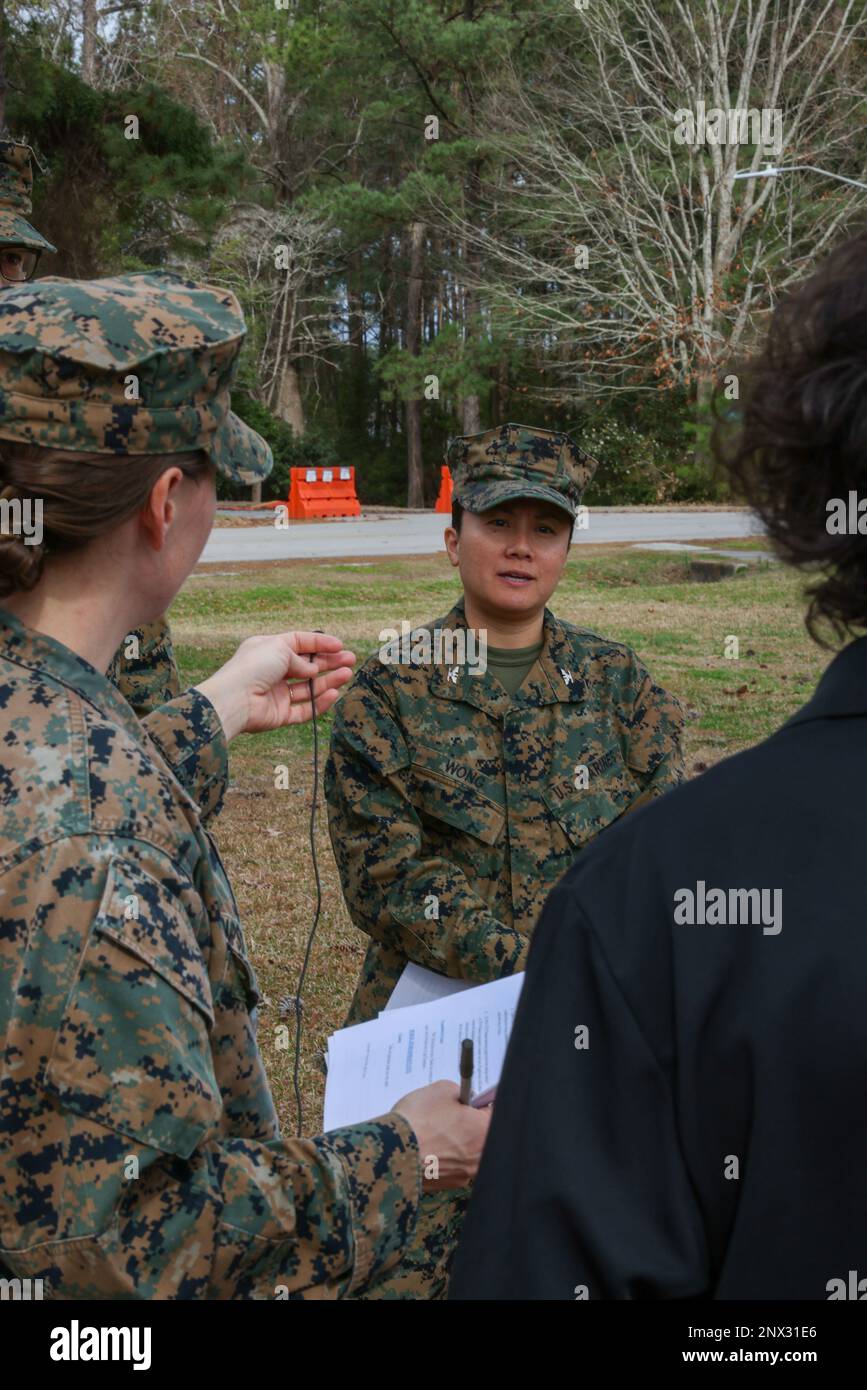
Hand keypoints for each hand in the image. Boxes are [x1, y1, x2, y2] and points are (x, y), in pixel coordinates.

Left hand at [195, 630, 355, 740]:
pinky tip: (334, 694)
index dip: (319, 643)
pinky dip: (319, 702)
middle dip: (329, 663)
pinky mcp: (280, 715)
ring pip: (308, 688)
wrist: (235, 699)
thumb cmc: (253, 667)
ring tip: (346, 675)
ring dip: (328, 681)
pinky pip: (304, 709)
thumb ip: (301, 659)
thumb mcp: (279, 649)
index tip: (339, 645)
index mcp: (268, 650)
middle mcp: (273, 671)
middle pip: (306, 666)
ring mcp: (276, 694)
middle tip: (350, 660)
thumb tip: (312, 670)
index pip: (299, 643)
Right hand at [392, 1080, 491, 1191]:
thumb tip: (463, 1099)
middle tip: (449, 1115)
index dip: (481, 1104)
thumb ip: (461, 1093)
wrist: (390, 1152)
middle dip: (469, 1124)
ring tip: (433, 1132)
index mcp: (485, 1131)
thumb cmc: (418, 1121)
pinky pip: (452, 1165)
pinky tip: (427, 1147)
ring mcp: (464, 1174)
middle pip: (481, 1135)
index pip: (495, 1112)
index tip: (471, 1101)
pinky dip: (443, 1157)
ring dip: (455, 1142)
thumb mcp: (442, 1090)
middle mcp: (480, 1157)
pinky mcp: (447, 1185)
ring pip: (466, 1152)